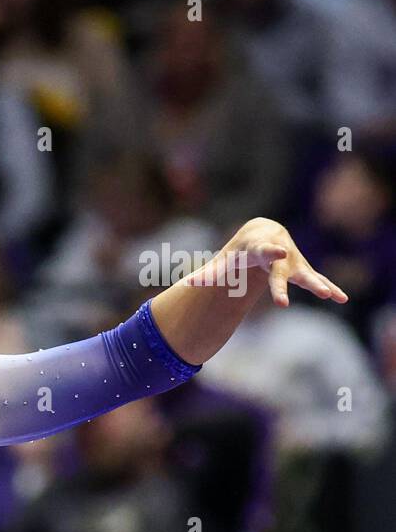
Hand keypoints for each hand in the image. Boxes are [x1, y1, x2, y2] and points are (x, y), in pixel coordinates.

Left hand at [188, 217, 347, 307]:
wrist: (265, 233)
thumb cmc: (241, 250)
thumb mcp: (225, 260)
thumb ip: (209, 273)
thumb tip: (188, 283)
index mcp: (260, 250)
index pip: (264, 251)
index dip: (271, 252)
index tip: (280, 252)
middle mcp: (280, 256)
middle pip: (283, 270)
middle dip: (287, 282)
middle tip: (290, 295)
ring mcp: (293, 264)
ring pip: (306, 275)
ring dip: (317, 284)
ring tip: (329, 295)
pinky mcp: (302, 271)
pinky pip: (317, 280)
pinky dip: (330, 288)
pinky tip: (343, 298)